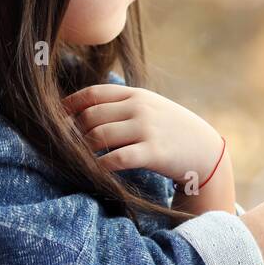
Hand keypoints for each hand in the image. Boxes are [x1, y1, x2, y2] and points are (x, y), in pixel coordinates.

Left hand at [62, 83, 224, 188]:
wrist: (205, 150)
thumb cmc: (172, 130)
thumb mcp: (151, 108)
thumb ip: (124, 104)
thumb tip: (83, 110)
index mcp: (137, 95)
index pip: (93, 93)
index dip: (70, 105)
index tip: (57, 117)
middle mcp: (140, 108)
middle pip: (91, 116)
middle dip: (75, 132)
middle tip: (69, 145)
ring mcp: (147, 129)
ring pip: (99, 136)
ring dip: (84, 149)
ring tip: (81, 158)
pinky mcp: (153, 152)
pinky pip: (116, 158)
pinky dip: (101, 165)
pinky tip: (97, 170)